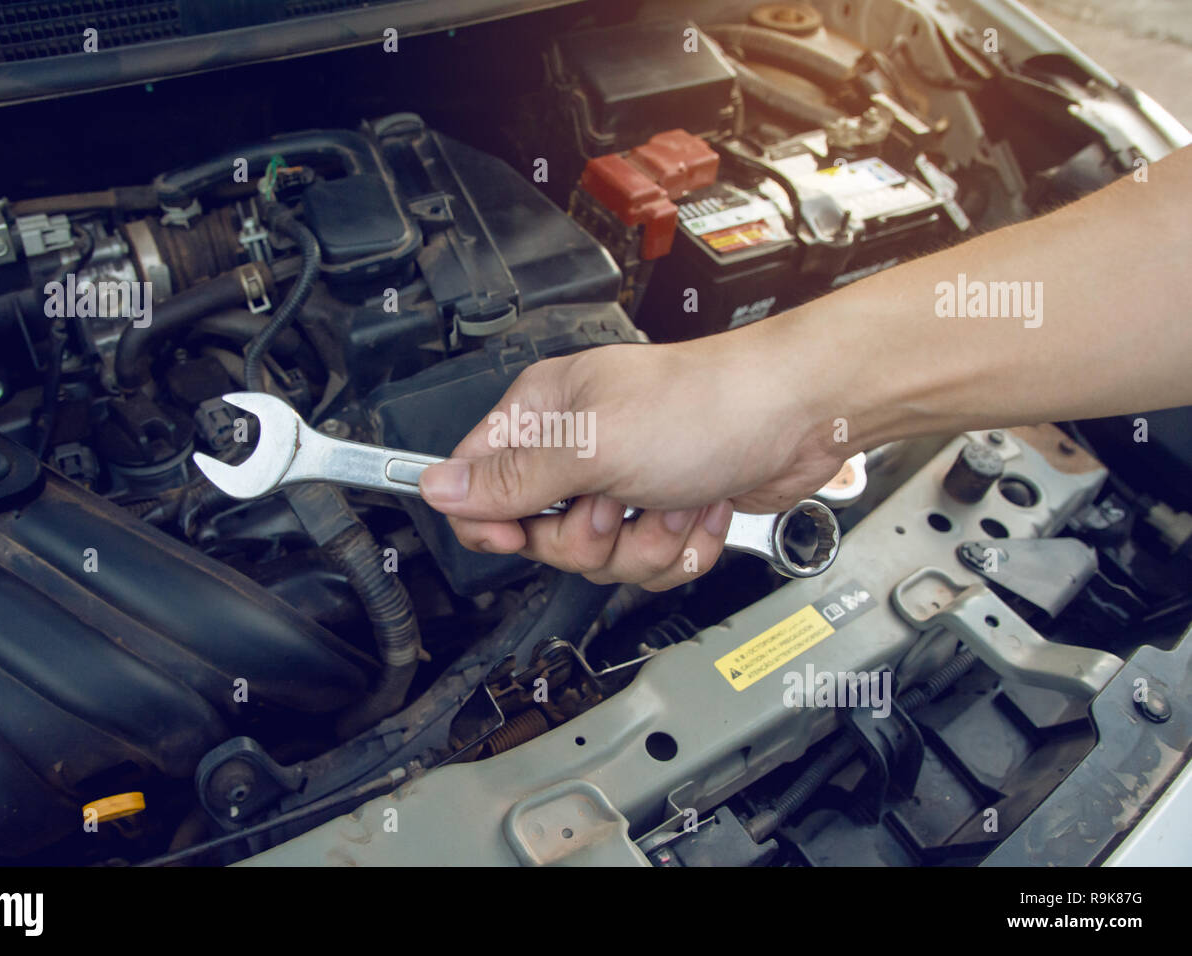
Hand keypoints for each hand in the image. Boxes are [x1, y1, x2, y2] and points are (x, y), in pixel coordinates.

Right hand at [417, 331, 846, 589]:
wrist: (800, 418)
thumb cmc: (705, 406)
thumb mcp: (592, 446)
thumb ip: (511, 478)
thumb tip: (437, 487)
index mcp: (545, 415)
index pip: (476, 483)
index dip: (492, 521)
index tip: (521, 531)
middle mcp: (579, 449)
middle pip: (540, 537)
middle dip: (589, 538)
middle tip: (616, 503)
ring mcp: (623, 483)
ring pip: (598, 560)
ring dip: (644, 545)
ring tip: (672, 499)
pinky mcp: (663, 511)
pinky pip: (647, 565)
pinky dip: (680, 549)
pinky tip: (699, 508)